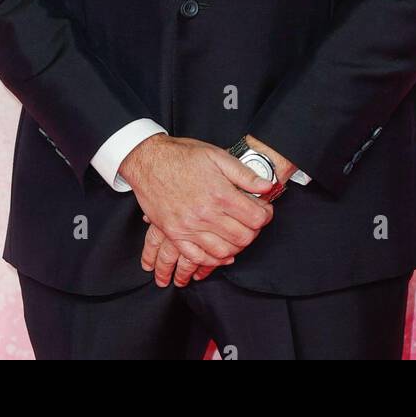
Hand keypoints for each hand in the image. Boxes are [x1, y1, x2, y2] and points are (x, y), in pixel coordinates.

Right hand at [120, 135, 275, 285]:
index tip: (264, 210)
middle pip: (243, 237)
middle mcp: (206, 214)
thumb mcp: (217, 155)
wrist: (148, 161)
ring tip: (237, 234)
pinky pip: (197, 257)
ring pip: (224, 252)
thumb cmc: (182, 156)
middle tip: (252, 222)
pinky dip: (212, 260)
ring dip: (236, 247)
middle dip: (254, 231)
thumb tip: (268, 186)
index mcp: (220, 194)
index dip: (266, 215)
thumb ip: (244, 174)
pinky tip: (220, 254)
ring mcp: (189, 227)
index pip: (256, 218)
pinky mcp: (175, 233)